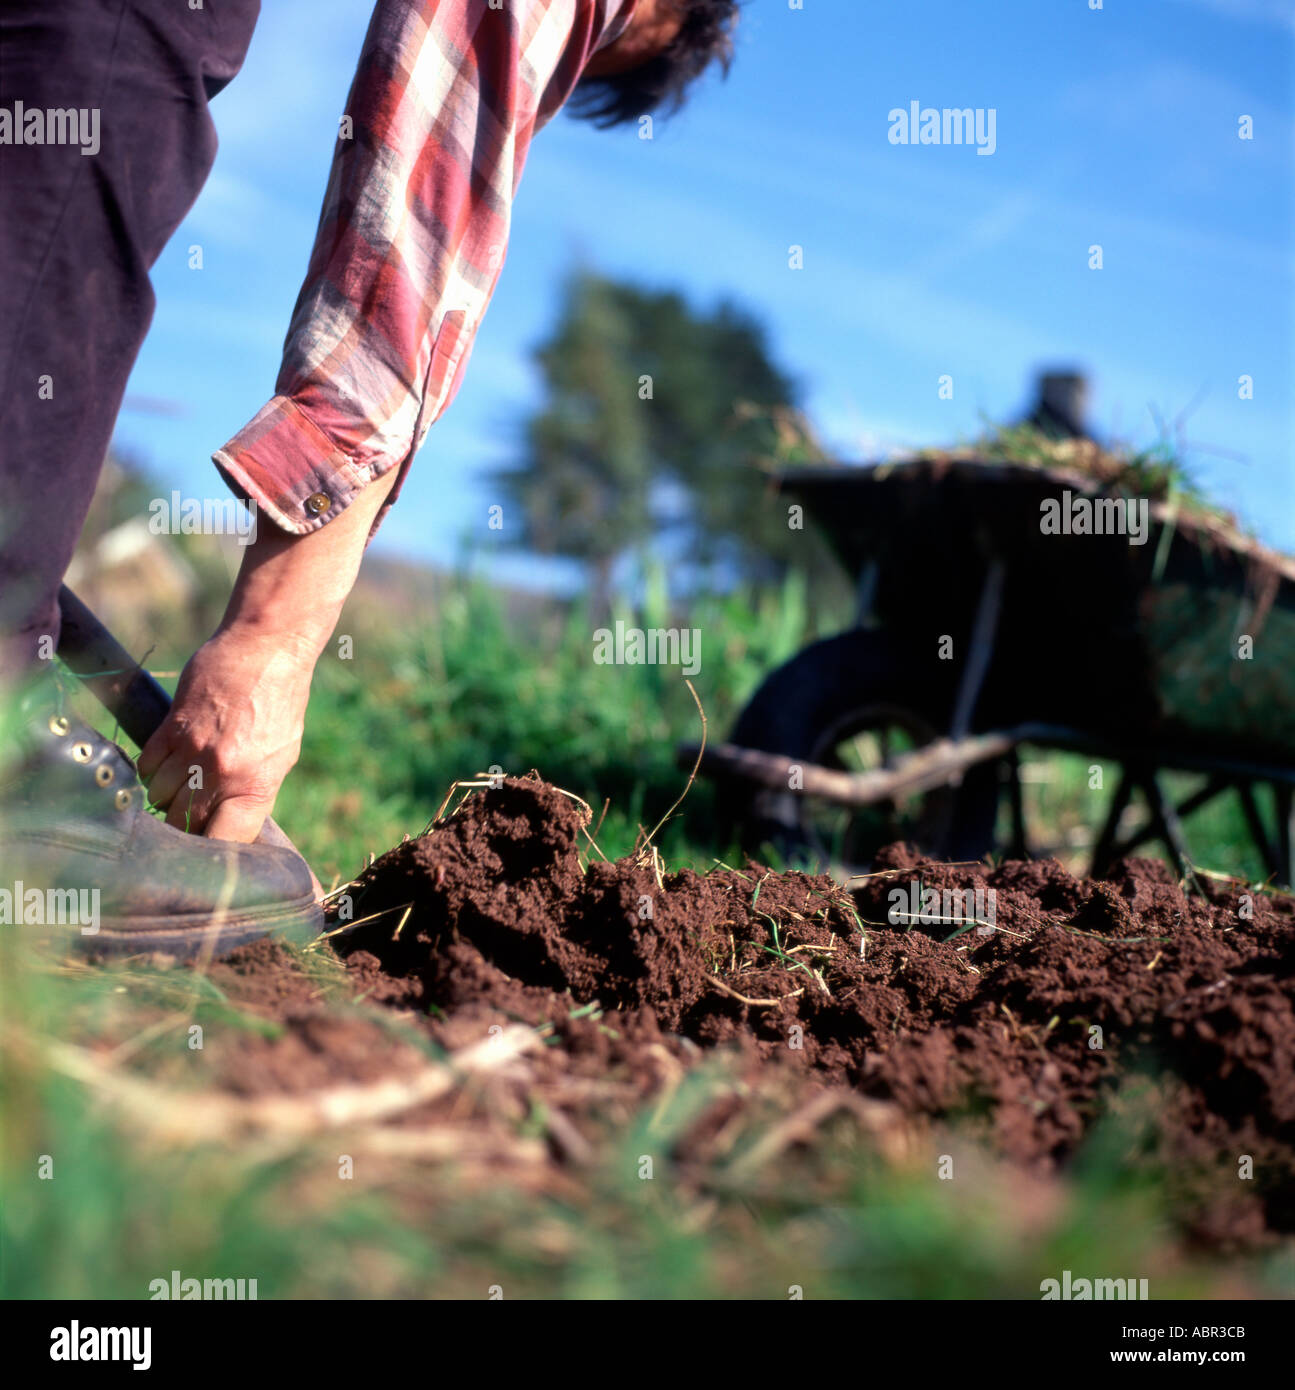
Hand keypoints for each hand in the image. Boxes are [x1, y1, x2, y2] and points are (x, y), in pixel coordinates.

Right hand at [137, 627, 313, 841]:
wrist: (266, 649)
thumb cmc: (280, 703)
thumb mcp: (281, 756)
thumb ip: (254, 792)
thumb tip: (229, 822)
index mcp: (255, 787)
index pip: (224, 843)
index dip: (212, 855)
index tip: (207, 857)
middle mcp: (221, 774)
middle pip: (184, 825)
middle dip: (184, 827)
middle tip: (189, 816)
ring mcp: (192, 751)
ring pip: (159, 797)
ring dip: (166, 796)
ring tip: (181, 782)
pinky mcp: (171, 726)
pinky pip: (147, 766)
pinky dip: (152, 770)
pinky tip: (168, 761)